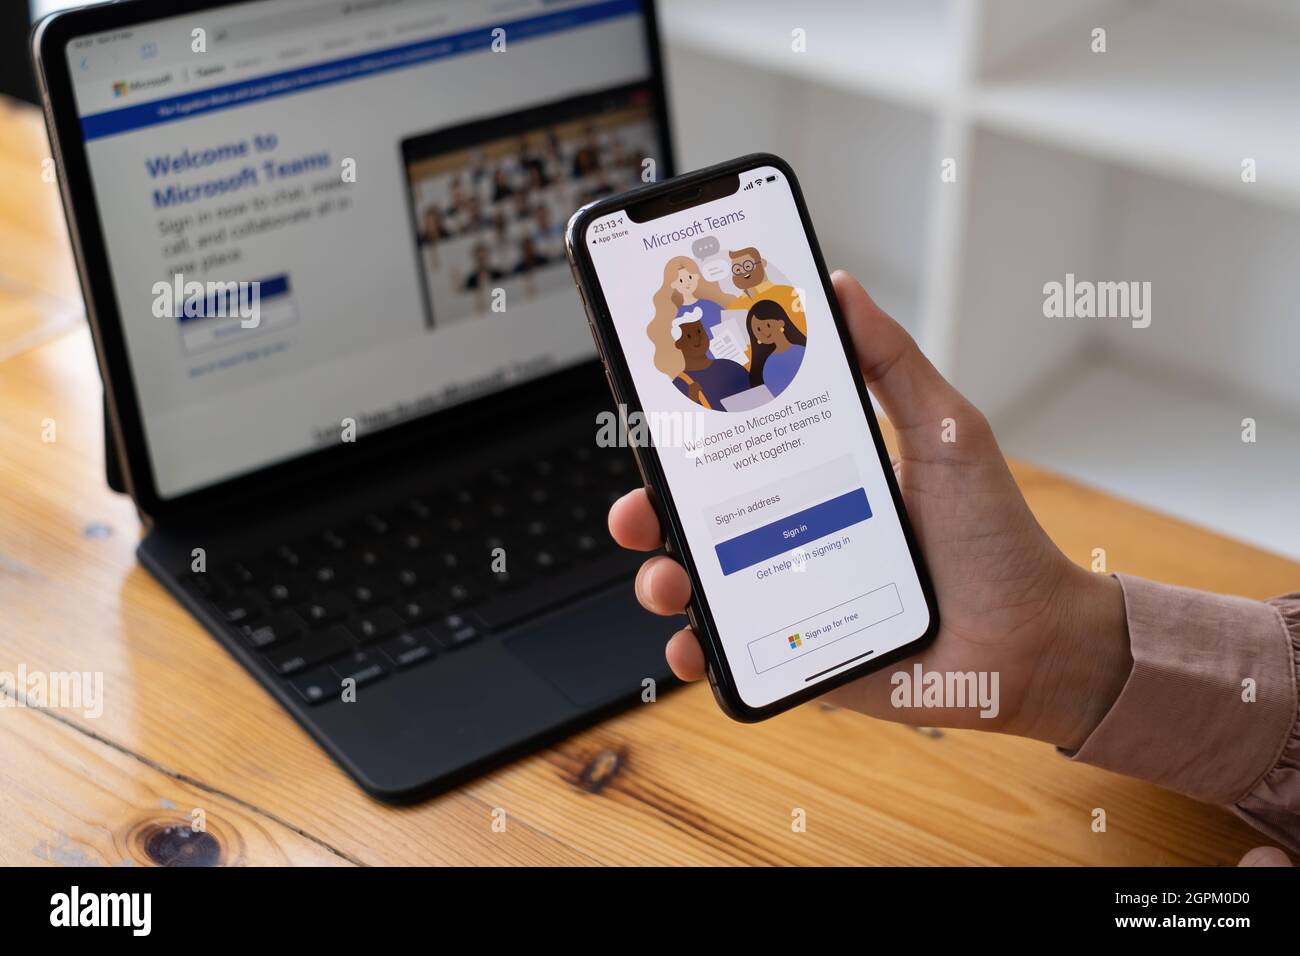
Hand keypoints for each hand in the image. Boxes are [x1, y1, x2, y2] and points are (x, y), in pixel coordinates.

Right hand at [609, 271, 1132, 748]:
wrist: (1031, 639)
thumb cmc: (993, 535)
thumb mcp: (946, 429)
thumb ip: (893, 361)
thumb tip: (841, 285)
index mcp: (815, 478)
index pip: (732, 453)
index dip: (682, 441)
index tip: (650, 420)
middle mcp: (792, 533)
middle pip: (697, 518)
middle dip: (648, 511)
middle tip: (638, 509)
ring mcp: (790, 596)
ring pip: (699, 586)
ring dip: (661, 579)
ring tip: (666, 578)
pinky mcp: (798, 654)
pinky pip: (729, 656)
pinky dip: (694, 653)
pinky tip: (692, 646)